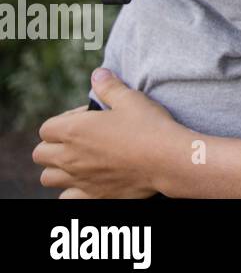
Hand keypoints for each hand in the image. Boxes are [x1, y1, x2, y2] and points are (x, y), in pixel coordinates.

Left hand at [32, 69, 186, 198]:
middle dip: (54, 146)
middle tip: (80, 140)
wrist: (167, 159)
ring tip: (80, 162)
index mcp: (74, 130)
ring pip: (48, 178)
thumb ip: (109, 87)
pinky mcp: (92, 196)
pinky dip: (71, 191)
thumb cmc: (149, 126)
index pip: (46, 128)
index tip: (88, 120)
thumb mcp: (130, 99)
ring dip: (58, 170)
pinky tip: (88, 182)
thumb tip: (97, 74)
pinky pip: (65, 199)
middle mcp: (70, 157)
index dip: (64, 121)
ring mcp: (79, 179)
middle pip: (41, 154)